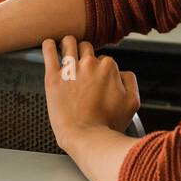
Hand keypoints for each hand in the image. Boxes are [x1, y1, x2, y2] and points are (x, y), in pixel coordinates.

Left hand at [42, 36, 140, 152]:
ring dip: (68, 45)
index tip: (97, 80)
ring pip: (68, 42)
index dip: (101, 70)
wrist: (86, 138)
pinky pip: (48, 51)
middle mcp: (89, 64)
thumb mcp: (132, 103)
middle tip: (82, 67)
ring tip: (65, 50)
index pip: (105, 59)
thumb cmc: (107, 125)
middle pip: (87, 48)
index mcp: (108, 67)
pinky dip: (48, 45)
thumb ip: (130, 81)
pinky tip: (49, 45)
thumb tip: (122, 72)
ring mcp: (70, 69)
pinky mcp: (53, 76)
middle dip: (85, 55)